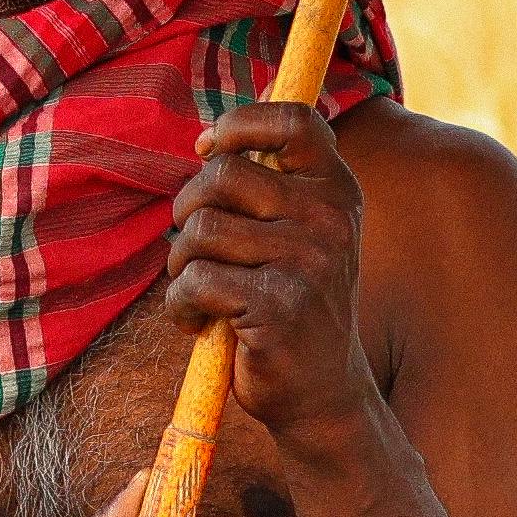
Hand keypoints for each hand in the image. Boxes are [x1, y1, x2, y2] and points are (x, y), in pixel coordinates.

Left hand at [169, 100, 388, 452]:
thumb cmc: (292, 306)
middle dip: (187, 209)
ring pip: (200, 229)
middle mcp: (329, 220)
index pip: (294, 120)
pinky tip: (198, 323)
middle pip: (223, 173)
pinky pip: (194, 281)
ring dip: (179, 264)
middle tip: (191, 248)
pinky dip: (179, 305)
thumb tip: (211, 137)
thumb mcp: (299, 237)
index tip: (207, 149)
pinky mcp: (277, 306)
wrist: (322, 395)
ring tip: (198, 292)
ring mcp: (307, 263)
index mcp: (337, 193)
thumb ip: (271, 187)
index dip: (239, 123)